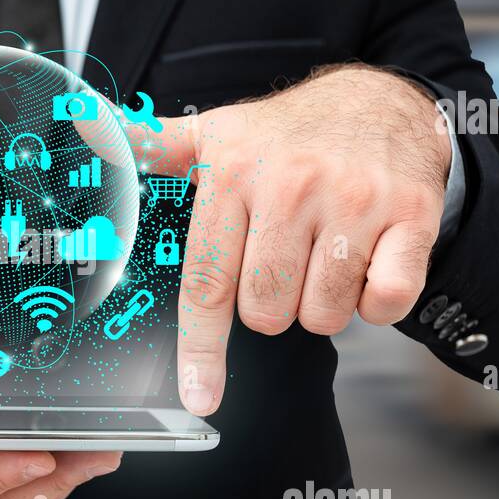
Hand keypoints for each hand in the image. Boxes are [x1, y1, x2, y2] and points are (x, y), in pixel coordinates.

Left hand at [128, 65, 450, 415]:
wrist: (385, 101)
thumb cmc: (288, 134)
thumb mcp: (216, 133)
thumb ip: (151, 145)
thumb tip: (86, 129)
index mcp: (233, 174)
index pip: (208, 283)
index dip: (202, 349)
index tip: (202, 398)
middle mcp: (292, 186)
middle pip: (267, 311)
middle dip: (270, 308)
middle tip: (281, 265)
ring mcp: (355, 200)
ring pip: (324, 315)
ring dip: (322, 304)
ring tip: (323, 258)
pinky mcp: (411, 215)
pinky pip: (386, 303)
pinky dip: (376, 303)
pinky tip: (367, 265)